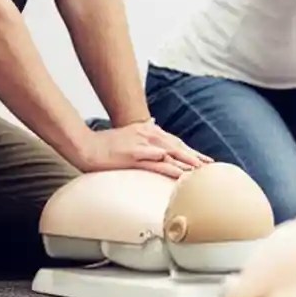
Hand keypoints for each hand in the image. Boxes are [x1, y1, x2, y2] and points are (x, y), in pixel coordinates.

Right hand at [74, 121, 209, 176]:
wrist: (86, 146)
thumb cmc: (106, 143)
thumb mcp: (129, 132)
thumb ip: (143, 129)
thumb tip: (154, 122)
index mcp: (148, 131)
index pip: (175, 142)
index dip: (190, 151)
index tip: (204, 159)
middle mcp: (148, 135)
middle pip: (177, 146)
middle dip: (194, 156)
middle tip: (209, 166)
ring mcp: (142, 145)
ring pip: (170, 154)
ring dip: (187, 162)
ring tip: (201, 171)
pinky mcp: (134, 156)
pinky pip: (156, 163)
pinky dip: (170, 167)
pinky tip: (180, 173)